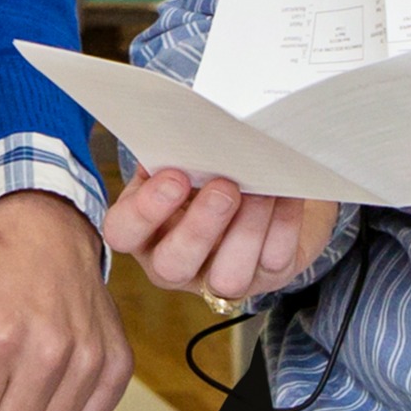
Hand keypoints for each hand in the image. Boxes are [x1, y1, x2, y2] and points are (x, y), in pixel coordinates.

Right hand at [105, 169, 337, 299]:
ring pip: (228, 277)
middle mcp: (176, 263)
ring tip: (262, 190)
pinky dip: (283, 224)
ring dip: (247, 230)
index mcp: (144, 230)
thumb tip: (188, 132)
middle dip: (200, 226)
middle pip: (173, 264)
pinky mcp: (266, 278)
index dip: (144, 209)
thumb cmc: (211, 171)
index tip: (175, 176)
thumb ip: (178, 153)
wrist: (262, 189)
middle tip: (225, 187)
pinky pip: (274, 260)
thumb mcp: (186, 161)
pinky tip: (287, 193)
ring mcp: (220, 277)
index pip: (123, 232)